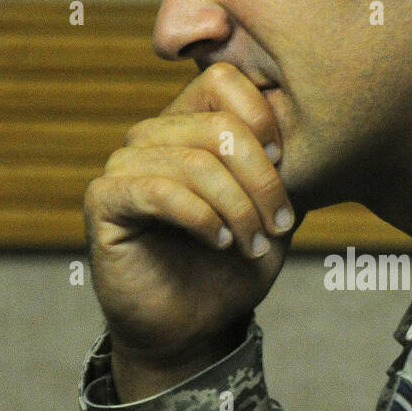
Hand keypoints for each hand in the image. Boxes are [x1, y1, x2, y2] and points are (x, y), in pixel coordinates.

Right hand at [83, 63, 302, 370]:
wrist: (192, 329)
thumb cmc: (232, 269)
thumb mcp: (275, 213)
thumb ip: (286, 168)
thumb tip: (306, 123)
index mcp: (191, 125)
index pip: (224, 81)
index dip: (263, 119)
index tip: (287, 165)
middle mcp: (154, 136)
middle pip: (218, 125)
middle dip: (262, 181)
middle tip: (279, 224)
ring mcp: (125, 165)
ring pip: (195, 161)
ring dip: (237, 208)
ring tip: (253, 245)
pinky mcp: (104, 200)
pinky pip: (159, 191)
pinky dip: (202, 218)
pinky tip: (220, 242)